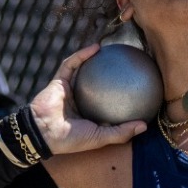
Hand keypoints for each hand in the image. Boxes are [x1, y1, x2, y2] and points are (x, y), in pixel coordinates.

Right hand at [31, 44, 148, 154]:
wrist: (42, 132)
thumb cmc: (71, 139)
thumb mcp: (100, 138)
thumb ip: (121, 132)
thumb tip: (145, 126)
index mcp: (90, 115)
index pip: (108, 103)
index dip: (120, 96)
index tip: (136, 87)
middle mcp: (81, 101)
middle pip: (98, 84)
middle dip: (110, 74)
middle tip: (127, 65)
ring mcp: (69, 90)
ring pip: (84, 71)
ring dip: (95, 58)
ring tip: (112, 50)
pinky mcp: (59, 81)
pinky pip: (72, 64)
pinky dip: (82, 55)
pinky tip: (97, 48)